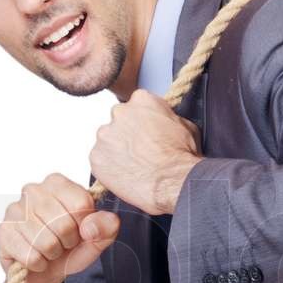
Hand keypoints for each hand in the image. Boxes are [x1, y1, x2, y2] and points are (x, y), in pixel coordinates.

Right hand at [0, 173, 120, 282]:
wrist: (43, 272)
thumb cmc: (69, 248)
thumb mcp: (96, 239)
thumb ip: (106, 227)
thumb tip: (95, 224)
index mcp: (58, 183)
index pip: (81, 203)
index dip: (85, 225)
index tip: (80, 230)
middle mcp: (33, 190)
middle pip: (64, 223)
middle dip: (68, 242)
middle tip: (62, 243)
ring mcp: (14, 210)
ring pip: (46, 241)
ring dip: (52, 254)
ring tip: (49, 250)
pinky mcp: (3, 231)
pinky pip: (30, 255)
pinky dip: (38, 263)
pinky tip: (35, 257)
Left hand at [88, 90, 203, 214]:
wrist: (172, 182)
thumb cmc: (181, 157)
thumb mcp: (186, 126)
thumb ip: (168, 119)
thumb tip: (165, 122)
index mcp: (142, 100)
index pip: (136, 104)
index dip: (142, 120)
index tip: (147, 132)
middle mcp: (119, 113)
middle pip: (118, 120)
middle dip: (127, 134)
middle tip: (140, 150)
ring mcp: (105, 135)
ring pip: (107, 141)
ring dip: (117, 150)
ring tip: (134, 165)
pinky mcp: (96, 157)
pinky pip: (99, 161)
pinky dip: (109, 167)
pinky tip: (126, 174)